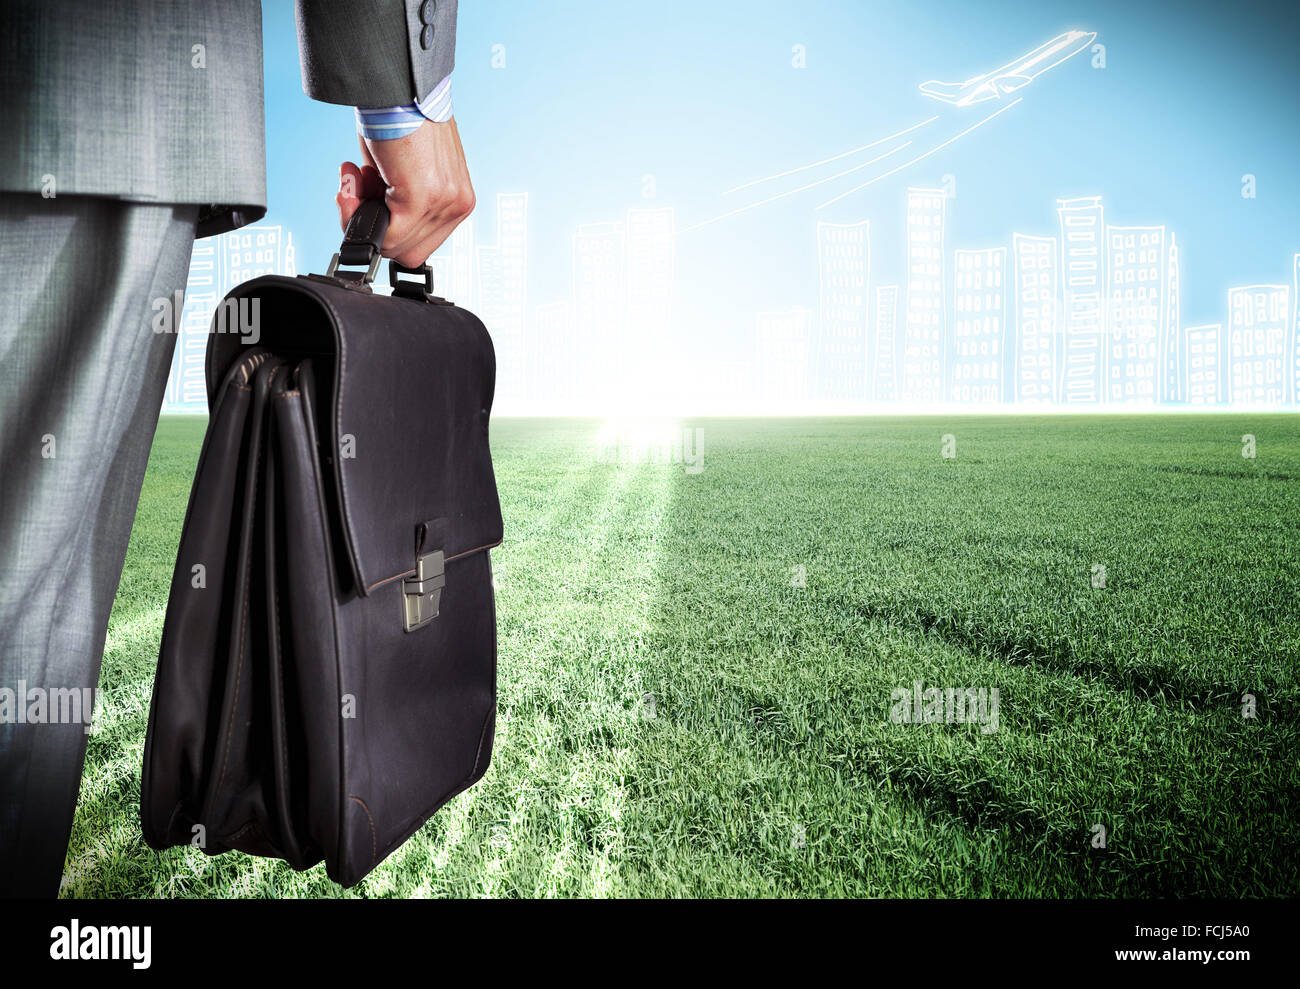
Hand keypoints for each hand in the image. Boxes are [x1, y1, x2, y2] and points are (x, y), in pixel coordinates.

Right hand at [336, 117, 474, 267]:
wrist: (394, 84)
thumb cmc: (398, 118)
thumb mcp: (402, 172)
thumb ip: (394, 201)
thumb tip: (371, 220)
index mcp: (458, 198)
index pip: (421, 242)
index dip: (386, 226)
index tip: (366, 194)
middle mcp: (458, 203)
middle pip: (408, 251)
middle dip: (372, 223)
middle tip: (357, 187)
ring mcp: (445, 202)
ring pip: (394, 246)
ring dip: (360, 212)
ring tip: (356, 174)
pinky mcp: (423, 198)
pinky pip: (386, 236)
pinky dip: (356, 213)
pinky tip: (352, 176)